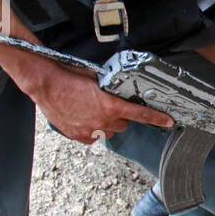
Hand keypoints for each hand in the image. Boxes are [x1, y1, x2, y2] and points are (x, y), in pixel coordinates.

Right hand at [27, 65, 172, 143]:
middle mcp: (104, 122)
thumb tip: (118, 92)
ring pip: (109, 132)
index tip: (168, 122)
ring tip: (90, 110)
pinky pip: (94, 137)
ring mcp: (91, 131)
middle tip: (106, 105)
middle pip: (124, 124)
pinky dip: (91, 130)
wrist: (46, 84)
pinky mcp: (79, 137)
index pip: (142, 115)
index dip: (158, 119)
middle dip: (120, 117)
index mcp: (111, 106)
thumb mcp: (96, 79)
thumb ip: (111, 91)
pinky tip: (82, 118)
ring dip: (105, 124)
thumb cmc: (69, 78)